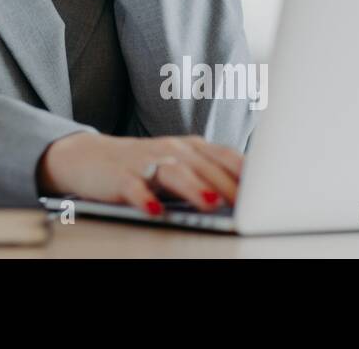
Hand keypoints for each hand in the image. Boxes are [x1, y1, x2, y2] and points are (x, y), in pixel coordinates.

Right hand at [36, 130, 241, 213]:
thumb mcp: (180, 166)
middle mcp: (170, 149)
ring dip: (193, 187)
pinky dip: (144, 198)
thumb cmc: (143, 166)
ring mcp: (144, 161)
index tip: (270, 188)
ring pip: (173, 172)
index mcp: (190, 147)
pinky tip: (155, 211)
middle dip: (226, 184)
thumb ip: (210, 175)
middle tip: (247, 205)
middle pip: (203, 165)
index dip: (246, 171)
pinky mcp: (119, 176)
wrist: (89, 158)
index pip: (224, 156)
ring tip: (211, 203)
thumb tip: (251, 197)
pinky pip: (133, 187)